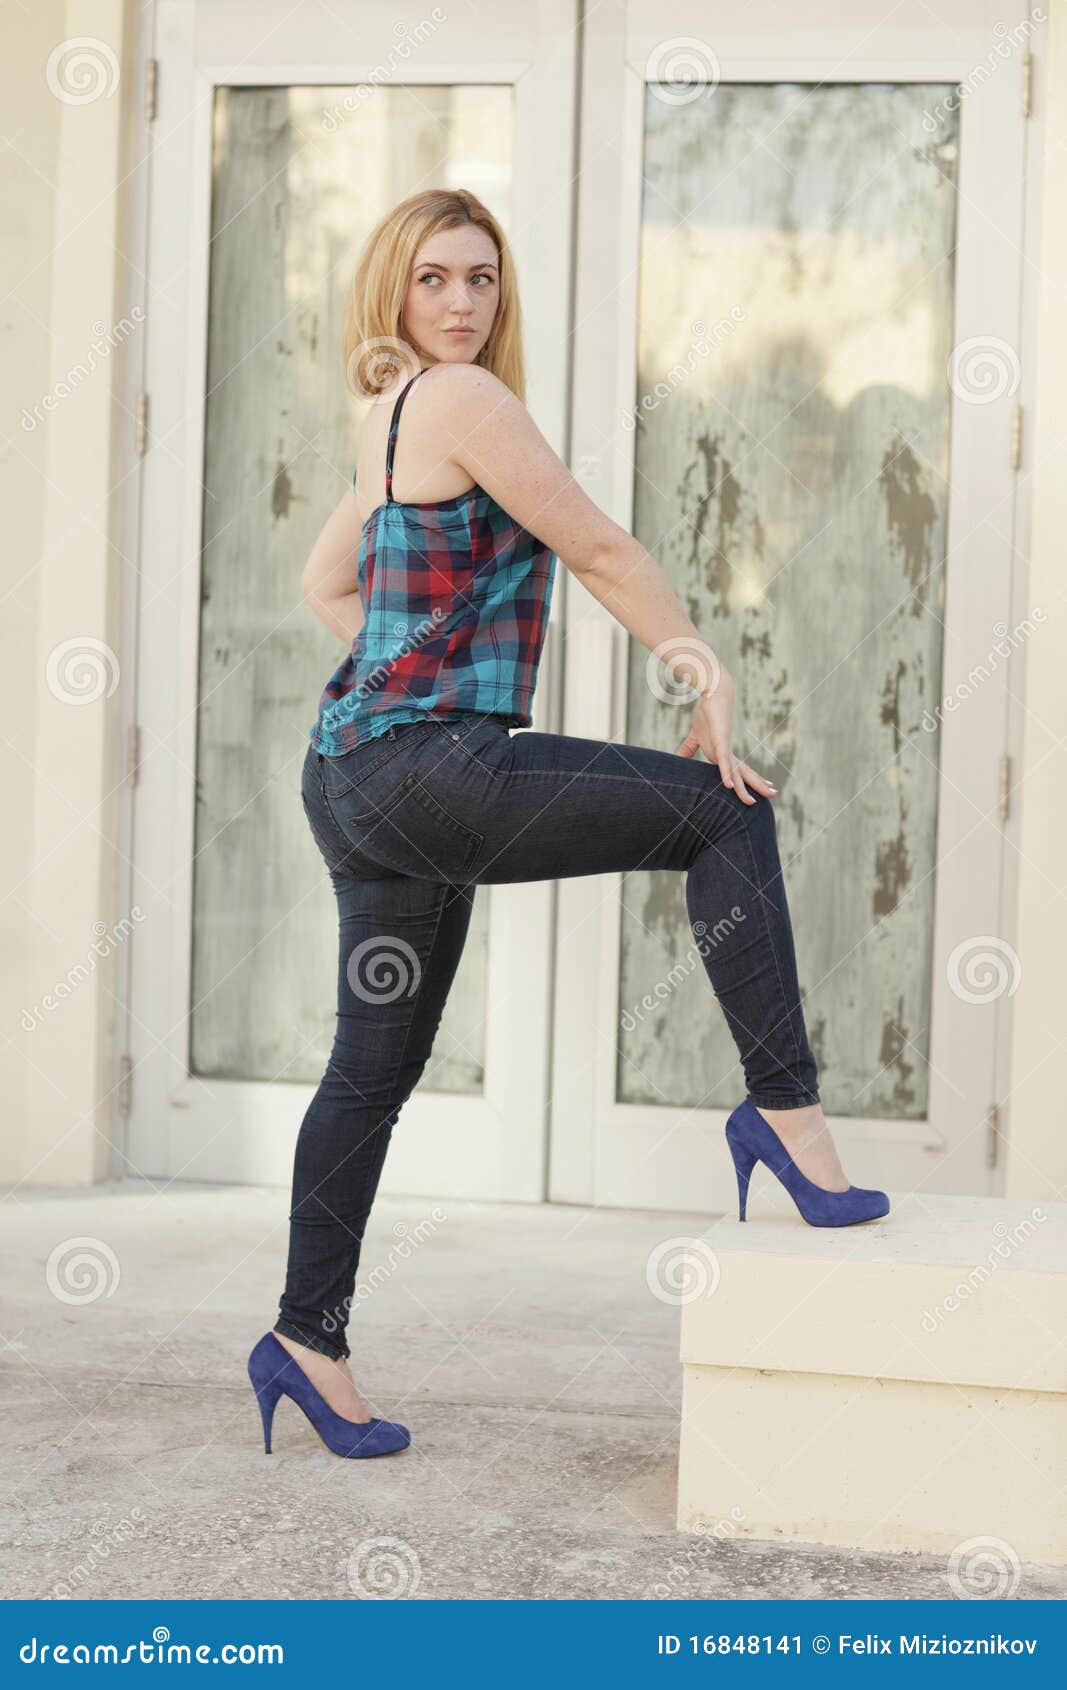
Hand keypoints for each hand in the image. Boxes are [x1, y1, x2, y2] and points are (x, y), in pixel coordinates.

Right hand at [674, 672, 777, 805]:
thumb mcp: (695, 736)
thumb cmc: (707, 713)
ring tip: (752, 802)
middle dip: (758, 785)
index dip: (751, 779)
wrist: (713, 693)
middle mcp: (728, 752)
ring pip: (736, 772)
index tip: (766, 786)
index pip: (741, 769)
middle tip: (773, 795)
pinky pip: (723, 761)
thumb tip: (677, 759)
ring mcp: (725, 747)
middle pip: (745, 773)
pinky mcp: (720, 741)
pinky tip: (731, 787)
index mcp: (724, 753)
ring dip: (744, 788)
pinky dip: (726, 774)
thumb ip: (687, 749)